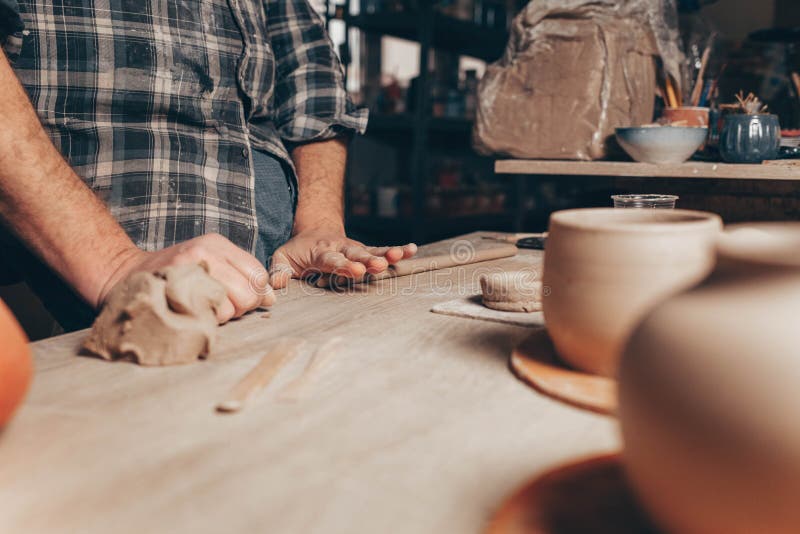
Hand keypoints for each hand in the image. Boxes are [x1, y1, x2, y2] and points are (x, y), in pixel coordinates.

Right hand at [98, 233, 274, 322]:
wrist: (124, 275)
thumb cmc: (174, 274)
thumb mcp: (209, 263)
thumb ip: (242, 276)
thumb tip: (271, 299)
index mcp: (216, 244)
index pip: (258, 273)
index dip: (256, 293)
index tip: (242, 298)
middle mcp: (204, 251)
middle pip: (250, 293)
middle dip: (241, 307)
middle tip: (221, 305)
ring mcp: (190, 269)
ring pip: (232, 306)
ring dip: (222, 315)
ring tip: (203, 307)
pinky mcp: (177, 290)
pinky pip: (211, 316)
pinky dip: (207, 321)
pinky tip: (194, 313)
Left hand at [268, 228, 416, 288]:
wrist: (315, 231)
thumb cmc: (298, 251)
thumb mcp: (282, 258)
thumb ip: (279, 271)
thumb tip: (277, 286)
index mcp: (321, 253)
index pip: (333, 260)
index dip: (345, 266)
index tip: (356, 271)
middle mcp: (341, 249)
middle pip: (356, 255)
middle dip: (368, 260)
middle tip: (379, 265)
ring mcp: (356, 250)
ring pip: (372, 251)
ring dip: (386, 254)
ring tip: (400, 255)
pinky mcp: (366, 252)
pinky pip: (382, 250)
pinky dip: (397, 250)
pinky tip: (411, 250)